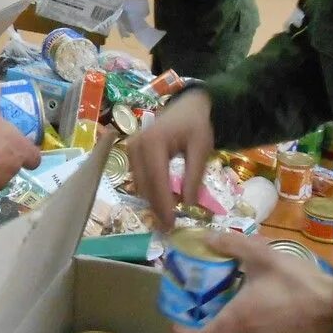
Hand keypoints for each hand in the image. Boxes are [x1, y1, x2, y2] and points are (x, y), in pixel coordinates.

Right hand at [127, 88, 213, 228]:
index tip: (171, 224)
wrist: (187, 105)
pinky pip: (138, 177)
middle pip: (144, 185)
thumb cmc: (196, 125)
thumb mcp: (201, 149)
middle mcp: (136, 145)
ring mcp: (131, 148)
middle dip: (156, 207)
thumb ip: (194, 176)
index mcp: (154, 142)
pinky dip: (150, 190)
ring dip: (152, 200)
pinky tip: (162, 200)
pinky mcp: (132, 152)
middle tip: (169, 227)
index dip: (163, 204)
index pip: (157, 180)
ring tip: (167, 216)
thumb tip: (188, 204)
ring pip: (139, 183)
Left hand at [170, 232, 332, 332]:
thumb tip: (206, 238)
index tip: (174, 320)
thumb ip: (232, 246)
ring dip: (224, 323)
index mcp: (237, 320)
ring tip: (222, 298)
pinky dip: (243, 325)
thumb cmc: (296, 282)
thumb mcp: (262, 255)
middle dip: (203, 324)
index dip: (183, 332)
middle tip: (197, 303)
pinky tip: (250, 303)